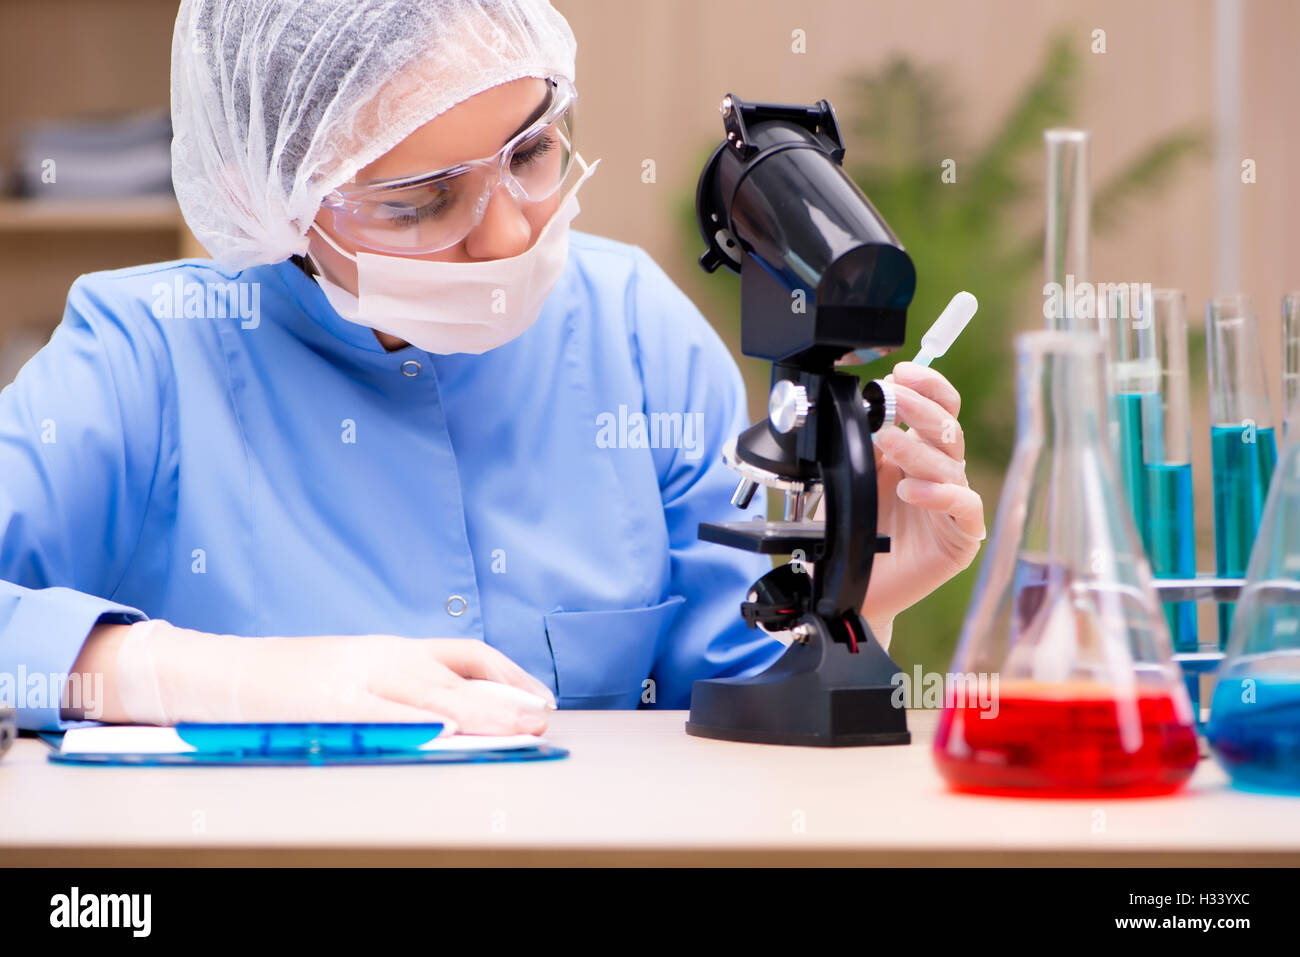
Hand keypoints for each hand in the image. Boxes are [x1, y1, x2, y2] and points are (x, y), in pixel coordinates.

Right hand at [110, 621, 555, 733]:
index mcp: (392, 648)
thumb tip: (460, 711)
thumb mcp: (359, 673)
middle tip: (541, 720)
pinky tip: (450, 734)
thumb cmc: (294, 681)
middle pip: (459, 677)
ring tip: (516, 731)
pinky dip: (422, 724)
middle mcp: (382, 658)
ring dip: (481, 716)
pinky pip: (386, 716)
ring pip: (433, 696)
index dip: (509, 674)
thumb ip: (405, 686)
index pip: (467, 653)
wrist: (225, 674)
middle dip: (506, 701)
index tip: (539, 696)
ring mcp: (356, 680)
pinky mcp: (330, 705)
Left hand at [858, 362, 985, 641]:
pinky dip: (940, 494)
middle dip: (920, 408)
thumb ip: (866, 445)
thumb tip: (869, 409)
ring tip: (888, 442)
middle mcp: (941, 474)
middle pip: (948, 429)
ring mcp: (953, 505)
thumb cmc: (857, 532)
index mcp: (920, 453)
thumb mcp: (853, 477)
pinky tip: (912, 489)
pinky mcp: (960, 538)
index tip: (902, 372)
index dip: (928, 386)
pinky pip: (965, 506)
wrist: (854, 586)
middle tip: (893, 397)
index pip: (939, 408)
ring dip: (917, 449)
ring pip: (950, 464)